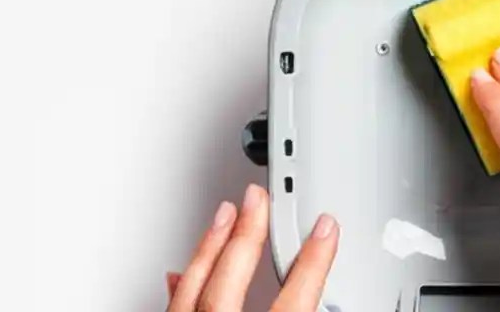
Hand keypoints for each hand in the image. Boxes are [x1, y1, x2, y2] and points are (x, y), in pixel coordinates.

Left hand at [166, 184, 338, 311]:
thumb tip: (328, 305)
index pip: (291, 304)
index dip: (312, 263)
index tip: (325, 229)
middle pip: (227, 285)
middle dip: (245, 236)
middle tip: (259, 198)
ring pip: (190, 289)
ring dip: (209, 248)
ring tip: (224, 214)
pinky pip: (170, 309)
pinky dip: (180, 287)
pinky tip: (180, 273)